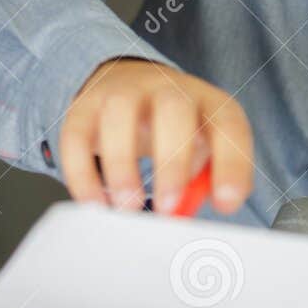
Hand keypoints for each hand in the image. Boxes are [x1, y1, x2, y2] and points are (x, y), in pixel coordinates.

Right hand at [58, 57, 253, 215]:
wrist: (128, 85)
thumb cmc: (174, 131)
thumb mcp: (199, 150)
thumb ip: (200, 185)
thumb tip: (187, 222)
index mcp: (206, 101)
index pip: (228, 124)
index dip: (231, 164)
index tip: (226, 204)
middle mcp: (167, 89)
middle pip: (173, 110)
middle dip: (172, 162)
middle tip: (167, 208)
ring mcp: (122, 92)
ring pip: (119, 113)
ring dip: (122, 165)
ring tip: (128, 207)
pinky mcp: (84, 107)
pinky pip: (76, 134)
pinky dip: (82, 173)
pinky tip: (94, 203)